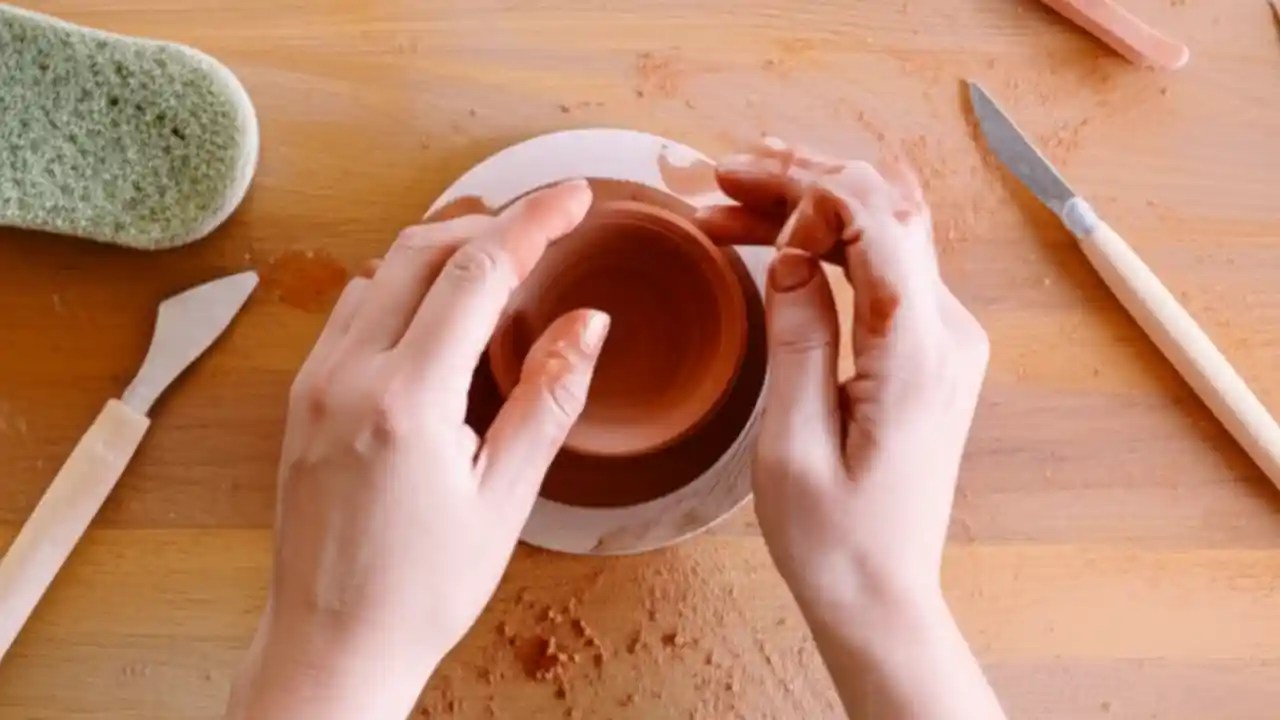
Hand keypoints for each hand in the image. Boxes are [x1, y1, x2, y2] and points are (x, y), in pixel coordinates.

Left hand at [226, 181, 609, 719]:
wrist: (331, 645)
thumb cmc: (422, 590)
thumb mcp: (506, 499)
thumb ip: (549, 398)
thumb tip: (588, 322)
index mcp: (407, 401)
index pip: (477, 272)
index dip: (533, 221)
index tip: (574, 198)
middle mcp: (348, 376)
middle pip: (421, 251)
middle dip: (489, 224)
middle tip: (544, 226)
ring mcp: (314, 383)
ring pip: (378, 272)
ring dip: (441, 251)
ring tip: (498, 262)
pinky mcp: (301, 398)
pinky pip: (350, 310)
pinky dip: (400, 287)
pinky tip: (437, 312)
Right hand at [699, 138, 988, 624]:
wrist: (880, 595)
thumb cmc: (833, 539)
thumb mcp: (792, 444)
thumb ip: (799, 338)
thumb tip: (792, 257)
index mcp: (917, 358)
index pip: (880, 226)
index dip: (808, 192)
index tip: (740, 198)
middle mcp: (947, 337)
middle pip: (886, 215)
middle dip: (803, 181)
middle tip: (722, 174)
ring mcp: (944, 341)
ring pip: (883, 235)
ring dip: (810, 208)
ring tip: (730, 199)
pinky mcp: (928, 353)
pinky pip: (884, 272)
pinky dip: (829, 245)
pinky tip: (774, 239)